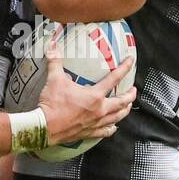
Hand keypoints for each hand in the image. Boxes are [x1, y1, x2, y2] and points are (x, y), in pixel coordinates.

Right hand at [35, 27, 135, 146]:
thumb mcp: (54, 79)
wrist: (45, 127)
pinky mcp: (90, 133)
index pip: (114, 78)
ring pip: (118, 117)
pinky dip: (112, 128)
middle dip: (130, 95)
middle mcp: (99, 110)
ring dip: (124, 110)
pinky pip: (106, 132)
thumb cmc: (52, 105)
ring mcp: (96, 123)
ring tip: (127, 106)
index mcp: (94, 96)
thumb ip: (55, 61)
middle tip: (133, 90)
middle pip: (122, 102)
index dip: (125, 68)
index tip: (131, 61)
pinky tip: (113, 127)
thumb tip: (52, 46)